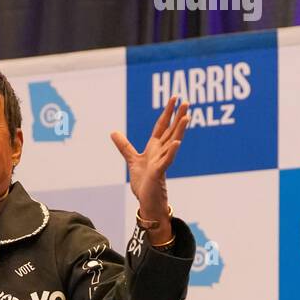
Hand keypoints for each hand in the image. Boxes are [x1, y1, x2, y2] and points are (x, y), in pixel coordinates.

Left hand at [110, 97, 189, 221]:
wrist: (147, 201)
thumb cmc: (143, 182)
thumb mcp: (132, 160)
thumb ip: (124, 146)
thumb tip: (113, 132)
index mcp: (155, 147)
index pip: (162, 126)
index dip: (168, 112)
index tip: (175, 98)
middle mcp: (161, 152)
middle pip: (171, 131)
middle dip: (178, 116)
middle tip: (187, 101)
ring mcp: (162, 162)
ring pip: (172, 143)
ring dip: (179, 130)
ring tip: (186, 117)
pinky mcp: (159, 173)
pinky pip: (167, 161)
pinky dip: (171, 152)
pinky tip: (177, 143)